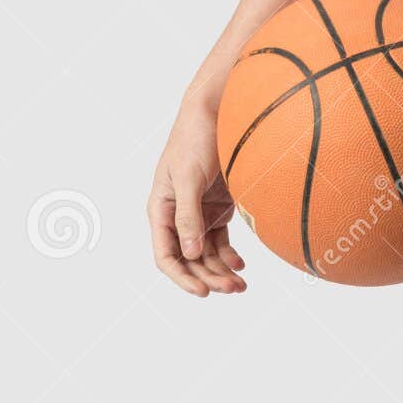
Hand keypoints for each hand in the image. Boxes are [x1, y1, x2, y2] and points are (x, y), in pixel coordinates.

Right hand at [147, 99, 246, 295]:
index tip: (203, 292)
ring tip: (241, 284)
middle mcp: (178, 215)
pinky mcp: (218, 206)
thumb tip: (190, 255)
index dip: (182, 277)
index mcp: (161, 209)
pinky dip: (230, 254)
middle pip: (189, 259)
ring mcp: (199, 212)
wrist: (218, 111)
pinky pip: (221, 239)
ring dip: (221, 270)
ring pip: (206, 252)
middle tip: (232, 289)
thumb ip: (188, 215)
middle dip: (208, 277)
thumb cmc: (195, 138)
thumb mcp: (189, 176)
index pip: (166, 255)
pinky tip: (241, 264)